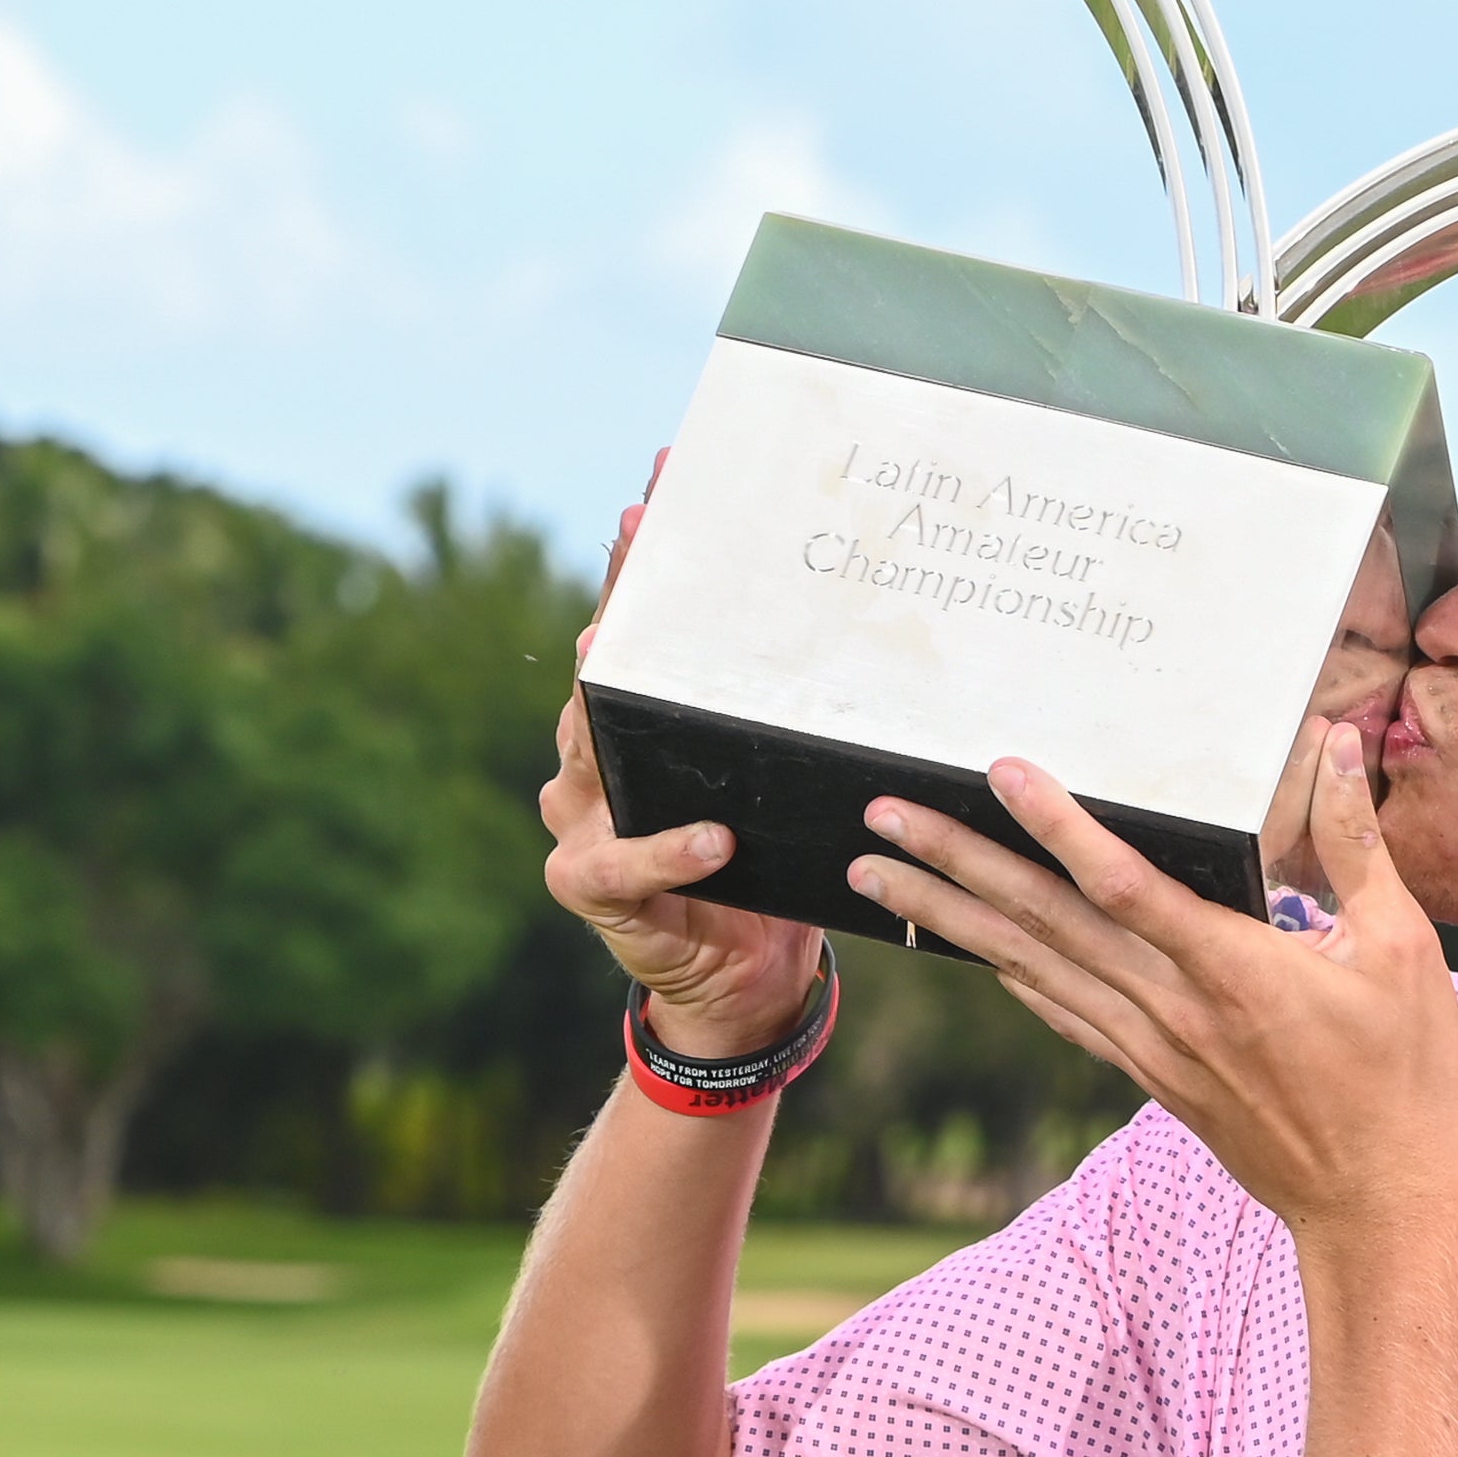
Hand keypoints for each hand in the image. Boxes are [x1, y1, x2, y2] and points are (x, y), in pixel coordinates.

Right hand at [546, 468, 824, 1059]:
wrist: (745, 980)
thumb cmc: (772, 870)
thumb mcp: (785, 786)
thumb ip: (789, 722)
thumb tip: (878, 626)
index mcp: (638, 728)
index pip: (638, 627)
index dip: (644, 555)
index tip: (665, 476)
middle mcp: (593, 761)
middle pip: (602, 666)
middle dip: (620, 592)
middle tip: (637, 521)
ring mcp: (579, 820)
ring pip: (589, 749)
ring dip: (607, 703)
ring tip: (611, 648)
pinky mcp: (588, 884)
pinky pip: (621, 862)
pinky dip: (667, 849)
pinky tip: (710, 836)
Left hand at [850, 715, 1457, 1261]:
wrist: (1377, 1209)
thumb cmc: (1404, 1080)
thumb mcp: (1403, 949)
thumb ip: (1358, 844)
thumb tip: (1337, 747)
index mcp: (1234, 969)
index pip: (1125, 884)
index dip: (1058, 825)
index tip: (1001, 773)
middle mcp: (1175, 1008)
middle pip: (1045, 922)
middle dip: (956, 862)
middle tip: (882, 815)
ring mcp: (1153, 1048)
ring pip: (1033, 968)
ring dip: (951, 917)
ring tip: (879, 874)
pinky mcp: (1151, 1077)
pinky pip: (1062, 1015)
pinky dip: (1008, 976)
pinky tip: (966, 947)